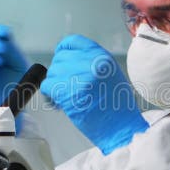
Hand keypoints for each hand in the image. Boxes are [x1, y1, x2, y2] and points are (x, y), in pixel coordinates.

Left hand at [40, 35, 148, 154]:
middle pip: (59, 59)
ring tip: (64, 99)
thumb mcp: (111, 74)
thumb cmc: (118, 107)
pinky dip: (50, 96)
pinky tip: (59, 104)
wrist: (122, 128)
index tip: (61, 60)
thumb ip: (92, 64)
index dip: (63, 50)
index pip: (73, 41)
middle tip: (65, 88)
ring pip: (52, 73)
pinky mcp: (67, 92)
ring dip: (54, 87)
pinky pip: (47, 86)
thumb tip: (69, 61)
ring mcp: (78, 77)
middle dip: (59, 74)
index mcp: (101, 56)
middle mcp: (90, 62)